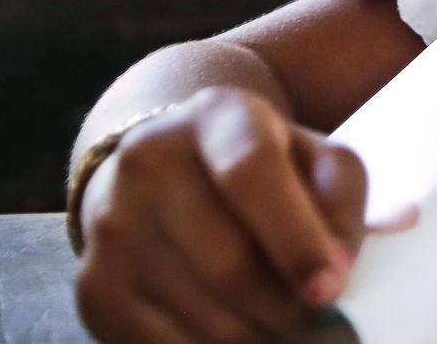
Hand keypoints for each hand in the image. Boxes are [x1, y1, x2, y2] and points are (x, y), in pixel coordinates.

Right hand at [75, 86, 406, 341]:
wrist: (164, 161)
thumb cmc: (262, 165)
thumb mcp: (312, 157)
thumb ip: (342, 199)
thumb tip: (343, 266)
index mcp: (217, 116)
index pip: (251, 173)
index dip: (296, 238)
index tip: (332, 288)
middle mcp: (150, 162)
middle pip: (227, 262)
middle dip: (289, 309)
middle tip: (331, 329)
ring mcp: (112, 226)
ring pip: (199, 315)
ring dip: (260, 340)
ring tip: (295, 336)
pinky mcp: (94, 285)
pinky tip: (250, 341)